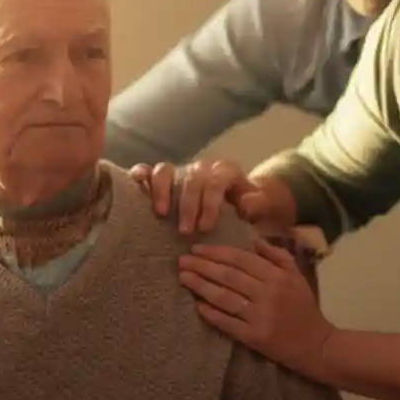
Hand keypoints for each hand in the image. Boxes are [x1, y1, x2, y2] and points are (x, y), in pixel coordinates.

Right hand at [129, 160, 295, 233]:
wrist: (242, 200)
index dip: (210, 204)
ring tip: (161, 214)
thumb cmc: (250, 206)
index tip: (205, 228)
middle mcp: (202, 167)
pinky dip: (141, 175)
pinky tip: (135, 186)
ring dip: (162, 191)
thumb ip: (258, 204)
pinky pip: (150, 171)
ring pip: (167, 170)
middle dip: (187, 205)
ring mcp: (182, 171)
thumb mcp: (264, 206)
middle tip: (185, 231)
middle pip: (191, 180)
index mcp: (226, 172)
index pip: (216, 182)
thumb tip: (246, 204)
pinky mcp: (165, 178)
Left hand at [179, 237, 335, 380]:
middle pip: (229, 276)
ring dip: (201, 287)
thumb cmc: (304, 307)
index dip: (217, 253)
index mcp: (277, 276)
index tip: (197, 249)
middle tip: (182, 261)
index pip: (241, 259)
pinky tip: (198, 306)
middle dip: (202, 267)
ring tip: (184, 278)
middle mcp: (268, 293)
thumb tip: (253, 240)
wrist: (318, 345)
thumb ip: (277, 255)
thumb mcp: (297, 275)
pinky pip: (229, 323)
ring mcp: (260, 316)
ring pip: (225, 298)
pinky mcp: (256, 337)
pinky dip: (212, 314)